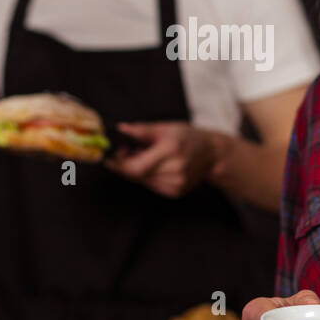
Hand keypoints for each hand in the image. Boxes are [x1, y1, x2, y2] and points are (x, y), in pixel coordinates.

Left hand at [103, 121, 217, 198]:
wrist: (211, 153)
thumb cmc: (187, 136)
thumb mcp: (165, 127)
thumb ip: (141, 130)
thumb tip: (120, 129)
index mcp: (171, 149)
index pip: (137, 166)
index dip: (119, 165)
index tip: (107, 160)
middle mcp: (175, 169)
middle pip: (138, 175)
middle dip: (125, 165)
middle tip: (124, 151)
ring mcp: (177, 184)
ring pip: (143, 181)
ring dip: (136, 171)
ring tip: (143, 155)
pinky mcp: (176, 192)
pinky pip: (152, 186)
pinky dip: (147, 176)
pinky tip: (153, 165)